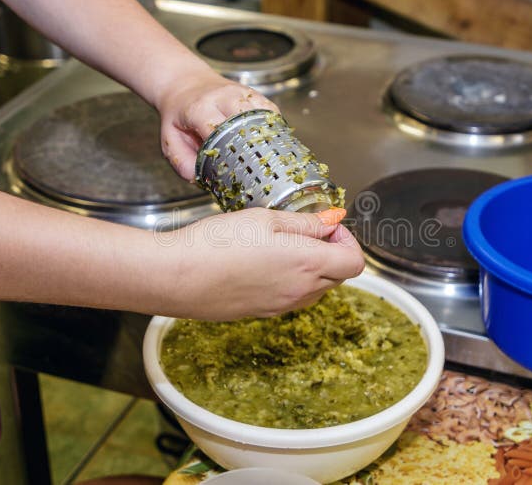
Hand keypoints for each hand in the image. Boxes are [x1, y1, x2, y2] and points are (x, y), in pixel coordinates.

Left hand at [156, 67, 278, 179]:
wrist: (184, 83)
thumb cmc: (178, 115)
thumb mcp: (169, 139)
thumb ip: (181, 162)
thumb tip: (200, 180)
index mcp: (200, 109)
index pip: (219, 130)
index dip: (228, 151)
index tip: (234, 170)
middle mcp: (222, 97)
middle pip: (245, 121)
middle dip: (252, 145)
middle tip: (257, 168)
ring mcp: (239, 92)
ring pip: (261, 114)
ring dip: (266, 136)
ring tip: (268, 157)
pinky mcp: (252, 92)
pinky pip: (269, 109)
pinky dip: (273, 126)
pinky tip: (272, 141)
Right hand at [165, 208, 364, 320]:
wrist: (176, 277)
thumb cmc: (217, 243)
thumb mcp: (265, 219)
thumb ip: (305, 222)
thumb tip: (333, 221)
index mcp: (307, 265)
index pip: (355, 262)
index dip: (348, 241)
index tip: (328, 227)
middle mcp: (300, 292)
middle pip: (338, 277)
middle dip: (332, 252)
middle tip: (306, 231)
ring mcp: (281, 306)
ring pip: (316, 290)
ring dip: (313, 268)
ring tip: (283, 245)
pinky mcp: (262, 313)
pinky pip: (292, 298)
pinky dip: (291, 281)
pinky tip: (264, 262)